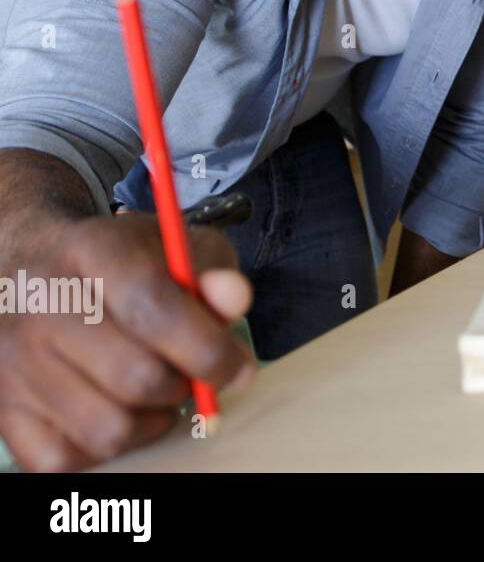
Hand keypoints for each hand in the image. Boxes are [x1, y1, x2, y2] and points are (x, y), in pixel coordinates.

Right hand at [0, 213, 255, 470]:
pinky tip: (117, 412)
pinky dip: (103, 449)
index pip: (153, 308)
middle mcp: (44, 305)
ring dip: (151, 423)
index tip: (238, 369)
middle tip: (191, 376)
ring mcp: (14, 360)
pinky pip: (62, 459)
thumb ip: (213, 271)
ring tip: (156, 393)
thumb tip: (235, 299)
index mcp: (93, 251)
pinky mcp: (1, 406)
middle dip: (184, 387)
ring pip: (106, 429)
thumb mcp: (176, 245)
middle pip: (135, 378)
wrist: (32, 267)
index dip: (206, 348)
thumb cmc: (122, 261)